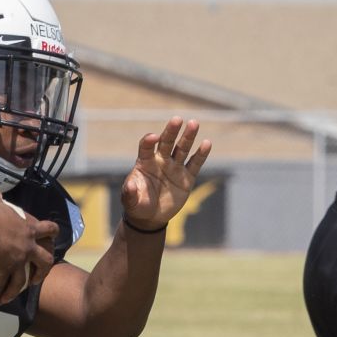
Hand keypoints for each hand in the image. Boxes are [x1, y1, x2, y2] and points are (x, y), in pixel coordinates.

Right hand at [0, 189, 56, 305]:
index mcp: (28, 230)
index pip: (50, 229)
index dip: (53, 234)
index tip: (53, 239)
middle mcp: (27, 247)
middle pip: (46, 261)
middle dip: (44, 271)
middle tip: (36, 277)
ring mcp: (17, 261)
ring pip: (23, 281)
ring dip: (16, 290)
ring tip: (8, 296)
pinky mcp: (4, 271)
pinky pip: (1, 287)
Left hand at [120, 117, 211, 231]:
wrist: (150, 217)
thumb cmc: (137, 205)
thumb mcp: (130, 201)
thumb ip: (129, 193)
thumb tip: (130, 185)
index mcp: (145, 163)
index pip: (146, 147)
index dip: (149, 141)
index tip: (153, 138)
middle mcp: (160, 161)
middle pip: (166, 142)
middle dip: (171, 131)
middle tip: (177, 119)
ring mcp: (174, 168)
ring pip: (182, 149)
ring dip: (188, 137)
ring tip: (193, 123)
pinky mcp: (186, 177)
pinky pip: (194, 164)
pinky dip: (201, 154)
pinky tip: (207, 143)